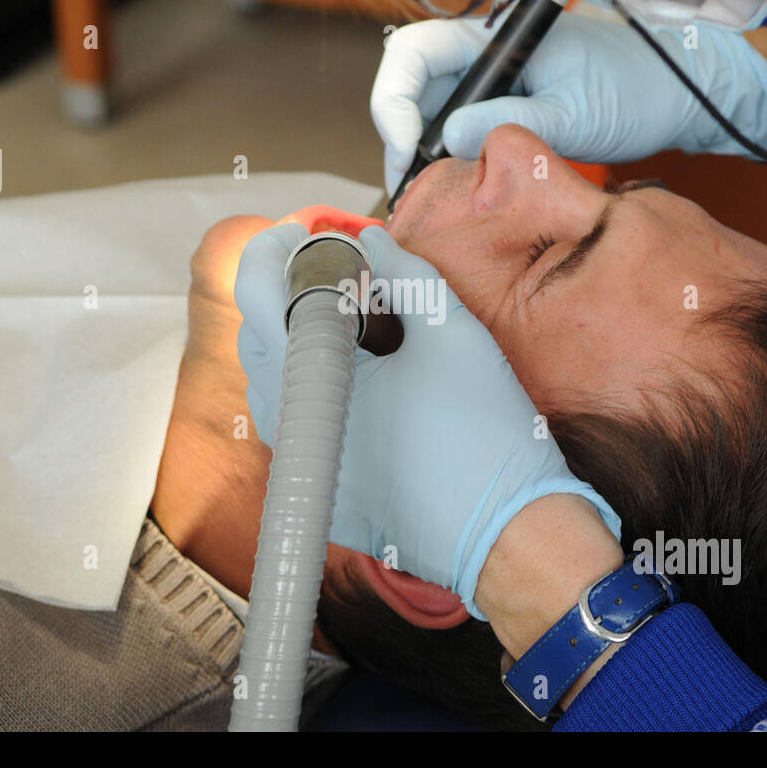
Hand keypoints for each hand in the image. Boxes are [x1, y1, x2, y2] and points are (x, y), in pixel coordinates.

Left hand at [236, 223, 621, 615]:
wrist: (512, 533)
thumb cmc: (485, 430)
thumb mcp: (452, 331)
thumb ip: (404, 273)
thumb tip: (371, 241)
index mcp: (311, 378)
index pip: (254, 294)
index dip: (274, 249)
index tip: (309, 234)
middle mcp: (292, 429)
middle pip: (257, 342)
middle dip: (285, 298)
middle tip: (333, 274)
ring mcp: (306, 473)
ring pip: (273, 392)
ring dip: (298, 350)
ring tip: (350, 330)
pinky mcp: (327, 503)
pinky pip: (300, 437)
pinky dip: (318, 400)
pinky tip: (366, 390)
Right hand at [371, 12, 766, 194]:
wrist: (680, 98)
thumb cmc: (639, 89)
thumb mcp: (574, 112)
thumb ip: (510, 123)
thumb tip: (447, 140)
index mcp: (500, 37)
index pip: (415, 52)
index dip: (393, 98)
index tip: (405, 146)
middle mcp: (488, 56)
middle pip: (414, 88)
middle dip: (402, 137)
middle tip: (407, 190)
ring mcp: (496, 85)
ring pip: (433, 116)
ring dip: (422, 155)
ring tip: (426, 201)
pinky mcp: (507, 112)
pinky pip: (461, 134)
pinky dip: (449, 164)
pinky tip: (454, 195)